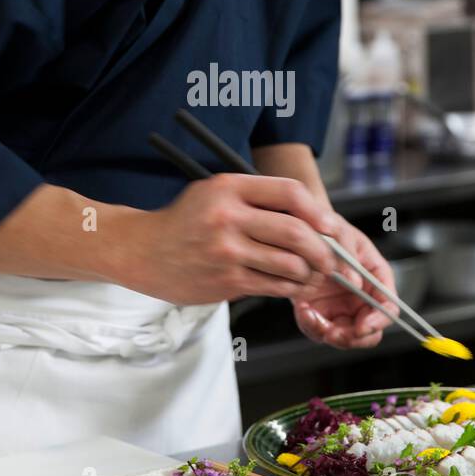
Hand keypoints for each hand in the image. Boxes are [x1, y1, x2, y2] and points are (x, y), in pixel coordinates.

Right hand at [121, 174, 341, 303]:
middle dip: (323, 249)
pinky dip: (291, 288)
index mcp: (230, 187)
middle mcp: (228, 217)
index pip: (289, 193)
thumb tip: (310, 216)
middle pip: (296, 232)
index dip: (318, 211)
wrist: (143, 251)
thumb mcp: (215, 192)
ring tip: (313, 274)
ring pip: (289, 264)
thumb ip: (256, 198)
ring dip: (309, 272)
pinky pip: (273, 286)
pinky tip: (293, 286)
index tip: (329, 225)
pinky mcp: (226, 281)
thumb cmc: (185, 221)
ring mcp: (227, 251)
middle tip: (331, 258)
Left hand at [293, 215, 396, 349]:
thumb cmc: (328, 232)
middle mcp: (363, 299)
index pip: (389, 307)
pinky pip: (320, 332)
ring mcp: (343, 310)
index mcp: (376, 280)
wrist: (302, 238)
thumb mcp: (341, 234)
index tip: (363, 326)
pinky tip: (303, 309)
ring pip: (345, 338)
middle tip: (333, 332)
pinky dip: (311, 326)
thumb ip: (349, 254)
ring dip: (329, 333)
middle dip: (352, 337)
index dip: (379, 320)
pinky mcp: (322, 315)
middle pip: (370, 332)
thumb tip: (356, 282)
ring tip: (310, 315)